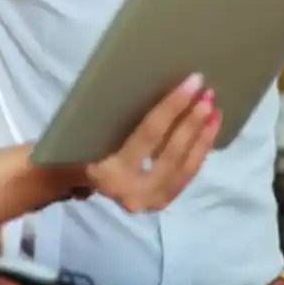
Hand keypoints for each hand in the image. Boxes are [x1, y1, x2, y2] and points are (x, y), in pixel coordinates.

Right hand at [82, 73, 219, 212]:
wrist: (69, 179)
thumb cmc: (75, 145)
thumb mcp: (84, 130)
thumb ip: (113, 116)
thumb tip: (150, 82)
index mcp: (107, 171)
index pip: (148, 134)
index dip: (173, 106)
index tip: (193, 82)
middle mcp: (130, 192)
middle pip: (171, 152)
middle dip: (193, 121)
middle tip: (208, 93)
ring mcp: (148, 202)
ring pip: (184, 167)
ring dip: (202, 137)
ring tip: (215, 109)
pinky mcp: (159, 203)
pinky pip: (185, 176)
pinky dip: (199, 152)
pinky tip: (209, 130)